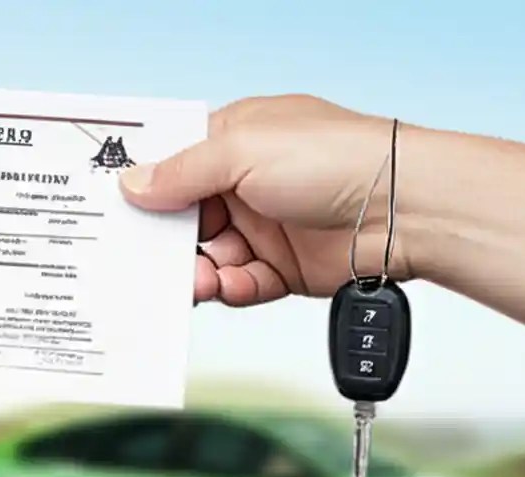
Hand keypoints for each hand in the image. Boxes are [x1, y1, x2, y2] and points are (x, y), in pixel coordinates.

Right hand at [120, 94, 409, 305]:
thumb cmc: (339, 158)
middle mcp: (248, 184)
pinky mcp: (285, 268)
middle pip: (185, 219)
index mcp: (237, 140)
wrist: (407, 207)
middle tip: (145, 259)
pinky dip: (230, 289)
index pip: (176, 164)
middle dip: (165, 242)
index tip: (116, 209)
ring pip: (209, 257)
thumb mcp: (242, 151)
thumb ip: (182, 172)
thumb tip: (134, 184)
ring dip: (196, 271)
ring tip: (192, 281)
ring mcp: (266, 227)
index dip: (146, 186)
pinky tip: (227, 286)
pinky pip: (241, 284)